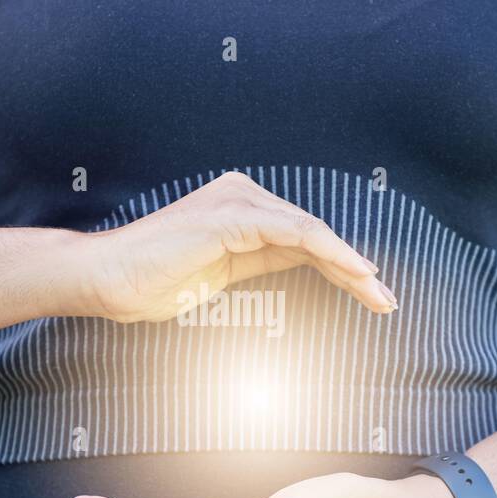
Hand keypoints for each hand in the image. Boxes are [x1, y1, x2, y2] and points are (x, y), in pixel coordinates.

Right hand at [77, 171, 395, 322]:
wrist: (108, 282)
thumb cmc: (156, 282)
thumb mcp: (226, 274)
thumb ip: (265, 261)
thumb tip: (311, 264)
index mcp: (243, 209)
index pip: (305, 239)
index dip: (343, 268)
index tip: (374, 298)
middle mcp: (243, 195)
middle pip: (315, 234)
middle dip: (355, 270)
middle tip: (388, 302)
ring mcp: (236, 202)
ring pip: (310, 232)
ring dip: (350, 265)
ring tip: (378, 294)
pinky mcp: (229, 217)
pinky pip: (290, 232)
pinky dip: (326, 250)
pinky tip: (352, 271)